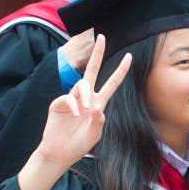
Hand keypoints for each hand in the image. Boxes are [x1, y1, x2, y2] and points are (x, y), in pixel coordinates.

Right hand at [36, 34, 130, 167]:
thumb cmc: (79, 144)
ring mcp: (72, 99)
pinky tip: (75, 114)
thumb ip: (98, 122)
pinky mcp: (59, 103)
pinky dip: (74, 104)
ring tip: (84, 111)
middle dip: (98, 54)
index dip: (121, 70)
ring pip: (82, 85)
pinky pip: (68, 97)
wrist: (59, 153)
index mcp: (99, 103)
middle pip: (92, 70)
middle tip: (102, 36)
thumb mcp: (94, 135)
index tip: (130, 56)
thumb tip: (97, 106)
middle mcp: (86, 97)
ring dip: (85, 95)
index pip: (112, 83)